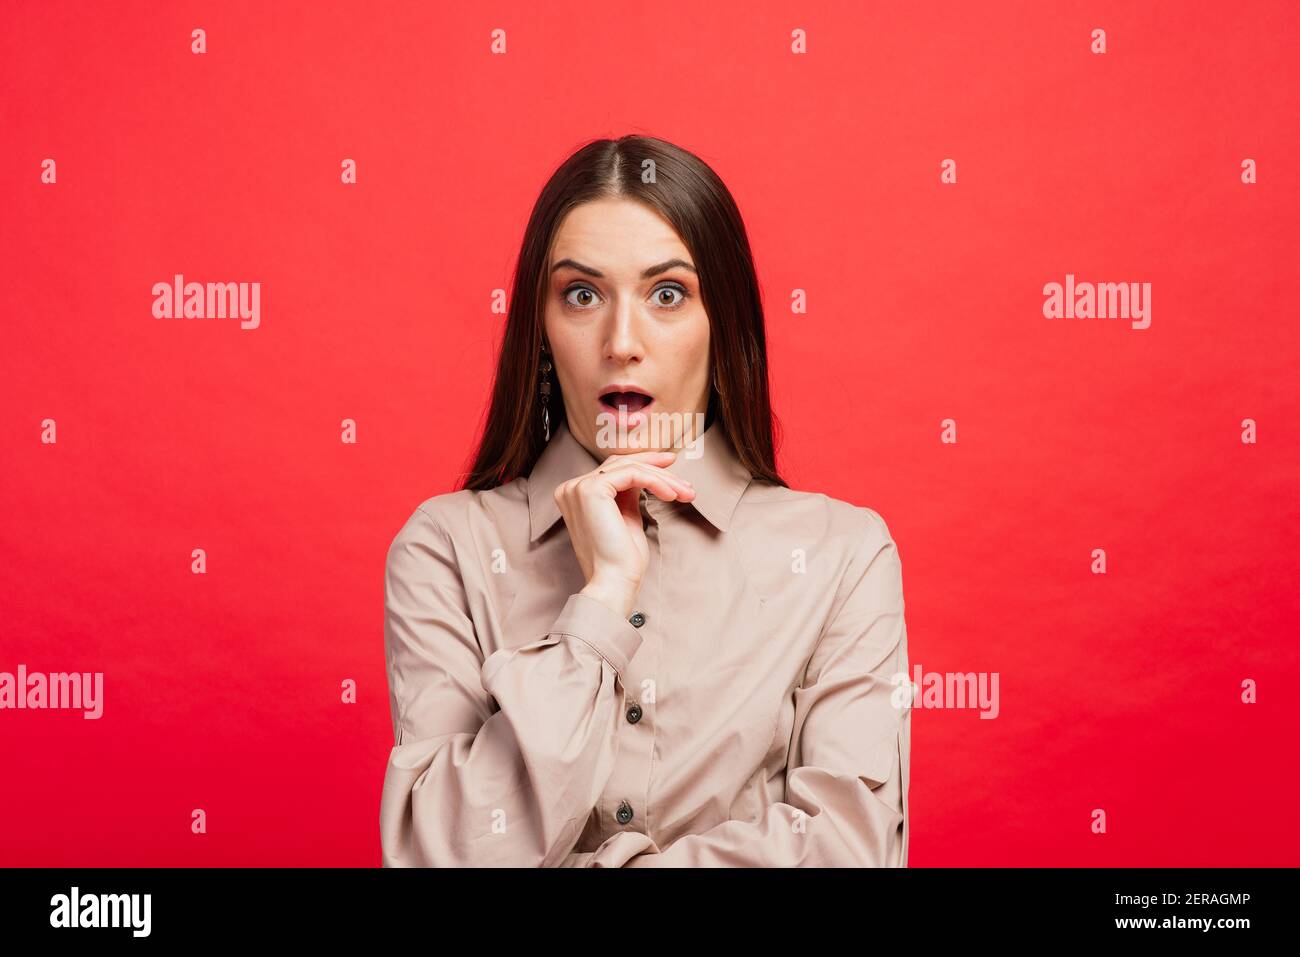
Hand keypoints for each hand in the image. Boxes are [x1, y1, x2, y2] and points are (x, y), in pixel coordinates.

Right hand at [554, 449, 695, 618]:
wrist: (614, 582)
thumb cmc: (622, 560)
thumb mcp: (626, 518)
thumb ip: (628, 495)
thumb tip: (644, 475)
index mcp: (575, 495)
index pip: (613, 469)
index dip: (644, 465)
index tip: (671, 468)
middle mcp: (571, 488)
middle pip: (621, 464)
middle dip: (657, 468)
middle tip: (684, 480)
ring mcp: (578, 487)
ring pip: (629, 467)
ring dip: (663, 478)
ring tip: (685, 493)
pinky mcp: (592, 490)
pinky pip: (632, 475)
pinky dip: (656, 482)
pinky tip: (672, 495)